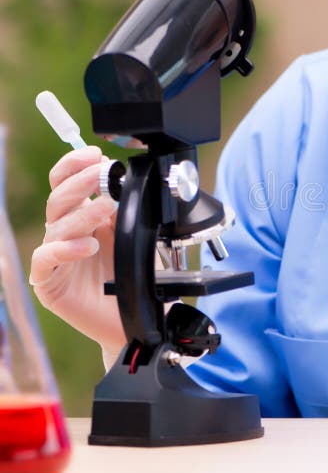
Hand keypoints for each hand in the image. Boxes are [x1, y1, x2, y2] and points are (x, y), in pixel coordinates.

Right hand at [29, 147, 124, 351]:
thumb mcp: (135, 236)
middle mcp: (65, 234)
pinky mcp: (49, 283)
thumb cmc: (131, 277)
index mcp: (82, 217)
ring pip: (58, 226)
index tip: (95, 153)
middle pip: (59, 199)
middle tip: (102, 173)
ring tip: (107, 207)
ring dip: (83, 212)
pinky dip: (65, 249)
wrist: (132, 319)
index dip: (74, 165)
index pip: (65, 183)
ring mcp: (54, 258)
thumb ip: (126, 210)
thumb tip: (126, 182)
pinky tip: (88, 246)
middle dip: (81, 181)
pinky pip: (45, 259)